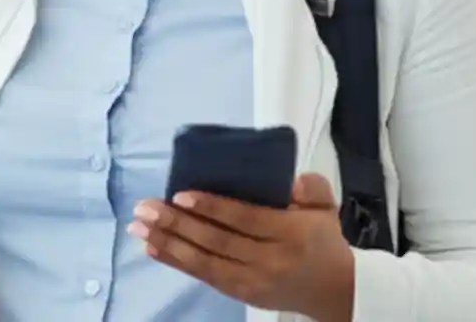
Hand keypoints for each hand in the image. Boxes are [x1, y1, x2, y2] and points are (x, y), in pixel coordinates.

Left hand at [130, 174, 353, 321]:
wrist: (337, 291)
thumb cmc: (323, 240)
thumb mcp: (327, 208)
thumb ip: (312, 189)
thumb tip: (289, 182)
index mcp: (290, 234)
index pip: (245, 219)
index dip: (212, 207)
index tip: (180, 194)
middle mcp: (269, 261)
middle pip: (217, 241)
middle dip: (177, 223)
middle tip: (146, 207)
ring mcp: (252, 282)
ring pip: (204, 262)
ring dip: (167, 242)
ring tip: (138, 226)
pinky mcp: (241, 294)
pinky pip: (203, 277)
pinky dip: (175, 262)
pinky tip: (152, 247)